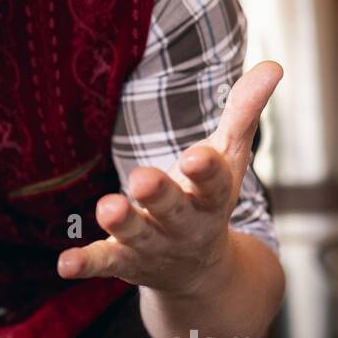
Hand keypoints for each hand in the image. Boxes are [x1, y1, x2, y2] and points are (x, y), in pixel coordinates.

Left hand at [57, 61, 282, 299]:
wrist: (197, 272)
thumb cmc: (207, 199)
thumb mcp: (229, 156)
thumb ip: (243, 112)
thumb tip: (273, 65)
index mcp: (212, 198)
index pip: (214, 183)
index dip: (206, 171)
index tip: (197, 156)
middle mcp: (185, 226)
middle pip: (174, 211)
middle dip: (160, 195)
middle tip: (141, 178)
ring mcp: (154, 246)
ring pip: (138, 236)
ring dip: (122, 223)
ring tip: (106, 208)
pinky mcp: (123, 260)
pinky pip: (105, 262)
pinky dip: (86, 263)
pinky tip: (64, 263)